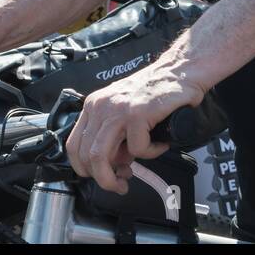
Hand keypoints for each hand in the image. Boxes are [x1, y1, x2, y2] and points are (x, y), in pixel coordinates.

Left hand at [66, 64, 204, 193]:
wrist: (181, 70)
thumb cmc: (156, 91)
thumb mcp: (123, 109)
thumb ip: (112, 134)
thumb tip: (113, 164)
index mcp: (94, 106)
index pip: (74, 145)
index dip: (84, 169)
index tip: (100, 177)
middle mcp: (101, 106)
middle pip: (87, 155)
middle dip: (103, 178)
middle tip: (119, 184)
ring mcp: (118, 110)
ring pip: (103, 156)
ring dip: (116, 175)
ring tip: (130, 176)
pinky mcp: (137, 114)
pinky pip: (138, 149)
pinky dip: (151, 153)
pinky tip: (160, 144)